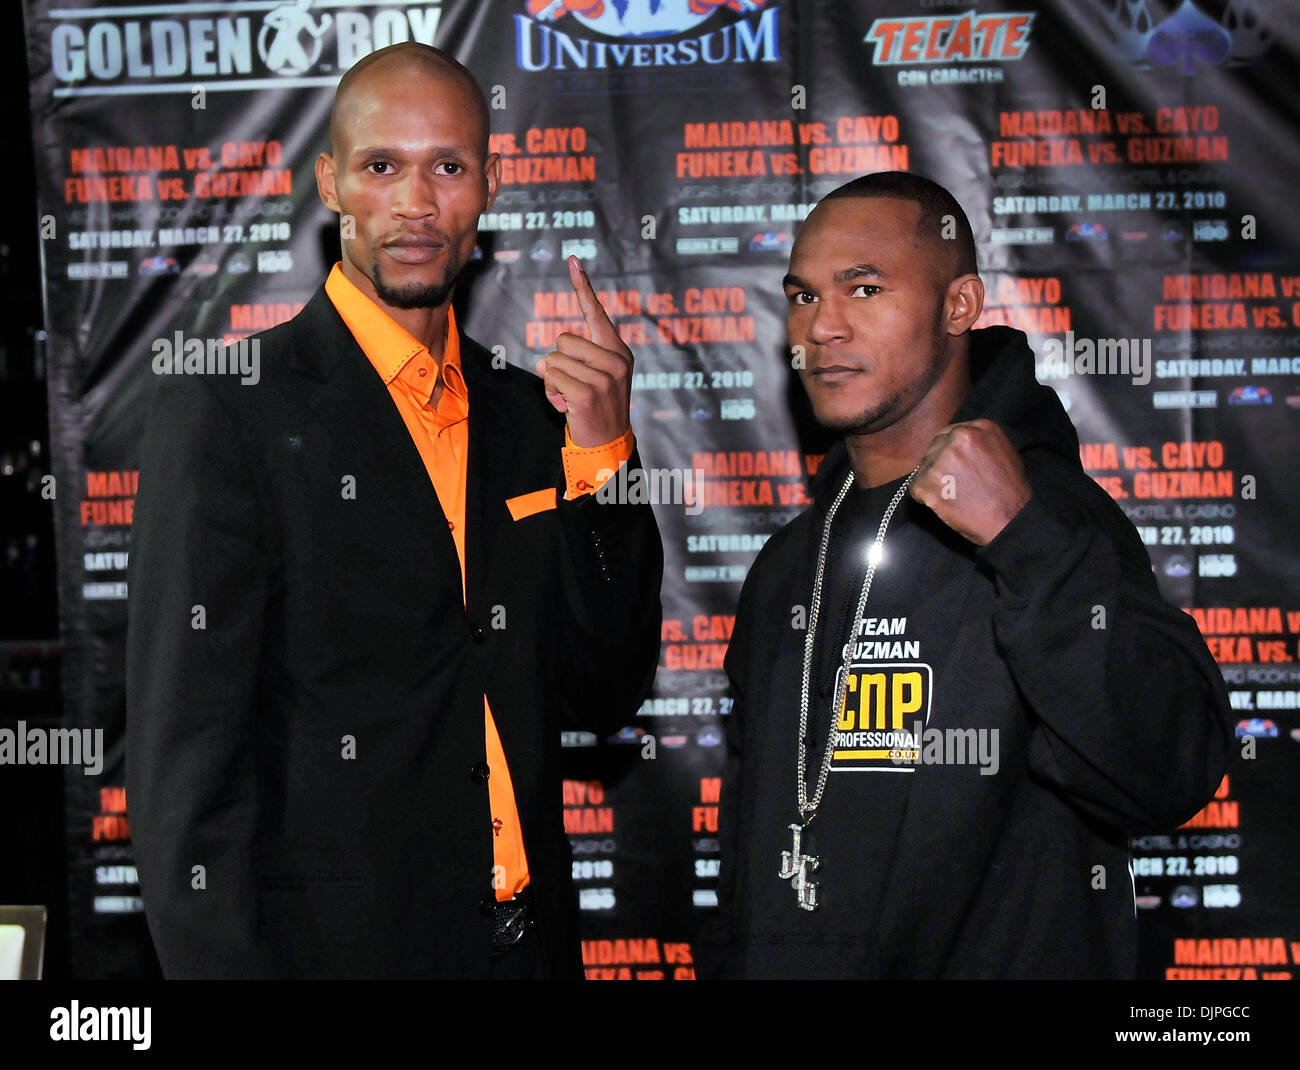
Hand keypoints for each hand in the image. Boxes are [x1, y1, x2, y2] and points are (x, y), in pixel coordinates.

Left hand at [535, 256, 632, 447]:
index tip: (573, 260)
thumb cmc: (597, 410)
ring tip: (571, 399)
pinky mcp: (588, 394)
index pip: (597, 313)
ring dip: (554, 382)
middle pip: (563, 340)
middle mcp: (616, 361)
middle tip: (574, 387)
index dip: (583, 286)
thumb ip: (576, 359)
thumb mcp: (596, 378)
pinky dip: (552, 393)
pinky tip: (568, 408)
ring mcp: (604, 378)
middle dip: (558, 364)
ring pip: (553, 360)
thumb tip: (543, 360)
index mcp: (619, 352)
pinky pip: (551, 378)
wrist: (608, 445)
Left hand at [909, 419, 1031, 545]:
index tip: (952, 466)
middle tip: (951, 484)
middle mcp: (959, 437)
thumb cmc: (1011, 491)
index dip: (948, 451)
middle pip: (935, 447)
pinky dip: (924, 497)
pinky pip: (916, 487)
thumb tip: (958, 445)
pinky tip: (942, 503)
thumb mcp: (1004, 452)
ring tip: (951, 495)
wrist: (1011, 519)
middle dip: (939, 464)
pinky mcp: (929, 480)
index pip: (950, 434)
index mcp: (979, 427)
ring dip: (932, 481)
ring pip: (924, 467)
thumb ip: (980, 442)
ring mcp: (943, 458)